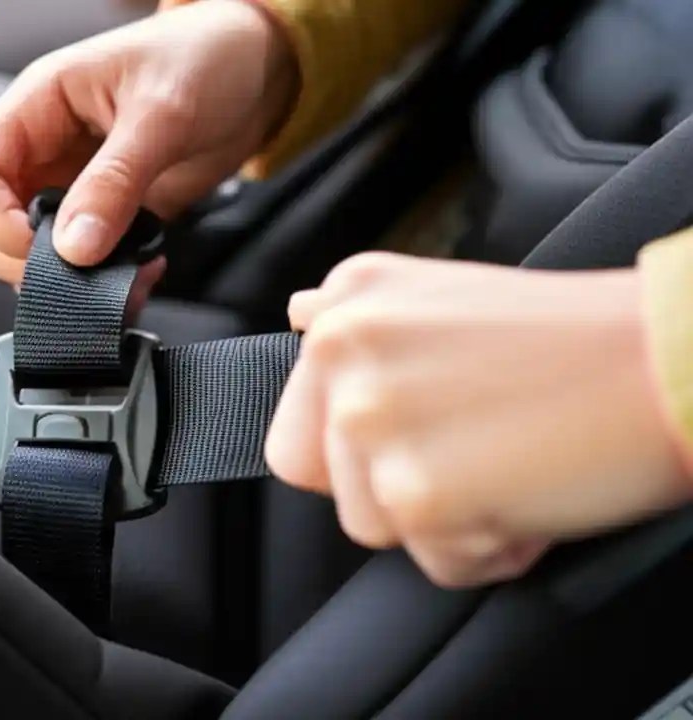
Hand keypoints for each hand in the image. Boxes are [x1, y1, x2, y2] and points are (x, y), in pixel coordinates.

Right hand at [0, 0, 298, 283]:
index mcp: (34, 107)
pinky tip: (142, 271)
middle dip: (20, 262)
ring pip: (20, 255)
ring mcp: (67, 188)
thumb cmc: (205, 59)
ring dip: (64, 281)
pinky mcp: (104, 217)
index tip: (47, 245)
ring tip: (127, 274)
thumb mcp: (162, 112)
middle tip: (84, 270)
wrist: (259, 67)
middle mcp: (39, 151)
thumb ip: (115, 181)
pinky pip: (76, 266)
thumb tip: (73, 249)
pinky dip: (101, 284)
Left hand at [266, 252, 692, 587]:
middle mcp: (340, 357)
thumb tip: (300, 313)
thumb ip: (357, 312)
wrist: (666, 359)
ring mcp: (370, 423)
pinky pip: (435, 562)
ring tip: (510, 460)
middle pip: (324, 481)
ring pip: (374, 525)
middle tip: (473, 444)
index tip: (433, 421)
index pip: (298, 426)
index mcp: (342, 312)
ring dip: (446, 518)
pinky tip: (534, 490)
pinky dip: (491, 548)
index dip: (367, 447)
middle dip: (392, 484)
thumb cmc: (570, 336)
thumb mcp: (441, 293)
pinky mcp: (415, 492)